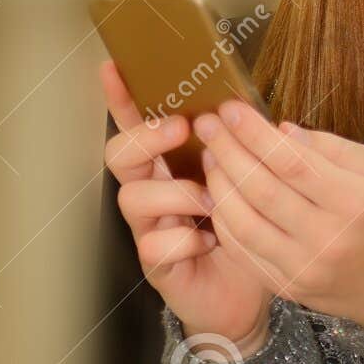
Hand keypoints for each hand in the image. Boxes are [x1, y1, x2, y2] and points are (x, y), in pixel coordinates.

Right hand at [99, 61, 272, 354]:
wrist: (249, 297)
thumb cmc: (246, 234)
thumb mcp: (246, 183)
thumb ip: (236, 150)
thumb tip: (240, 109)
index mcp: (170, 166)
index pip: (139, 125)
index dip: (123, 98)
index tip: (114, 66)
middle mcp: (152, 193)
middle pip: (119, 154)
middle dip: (145, 138)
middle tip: (180, 129)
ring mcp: (149, 229)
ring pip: (133, 197)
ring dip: (175, 194)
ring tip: (210, 204)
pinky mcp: (157, 264)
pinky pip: (155, 245)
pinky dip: (183, 241)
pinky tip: (206, 244)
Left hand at [192, 99, 363, 325]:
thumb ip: (329, 147)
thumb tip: (277, 129)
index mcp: (354, 201)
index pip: (291, 161)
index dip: (253, 134)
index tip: (229, 110)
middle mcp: (327, 237)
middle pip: (261, 190)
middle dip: (227, 152)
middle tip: (207, 126)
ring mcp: (304, 268)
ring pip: (244, 223)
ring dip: (219, 186)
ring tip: (211, 157)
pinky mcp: (289, 288)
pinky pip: (244, 252)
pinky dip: (225, 221)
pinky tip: (219, 196)